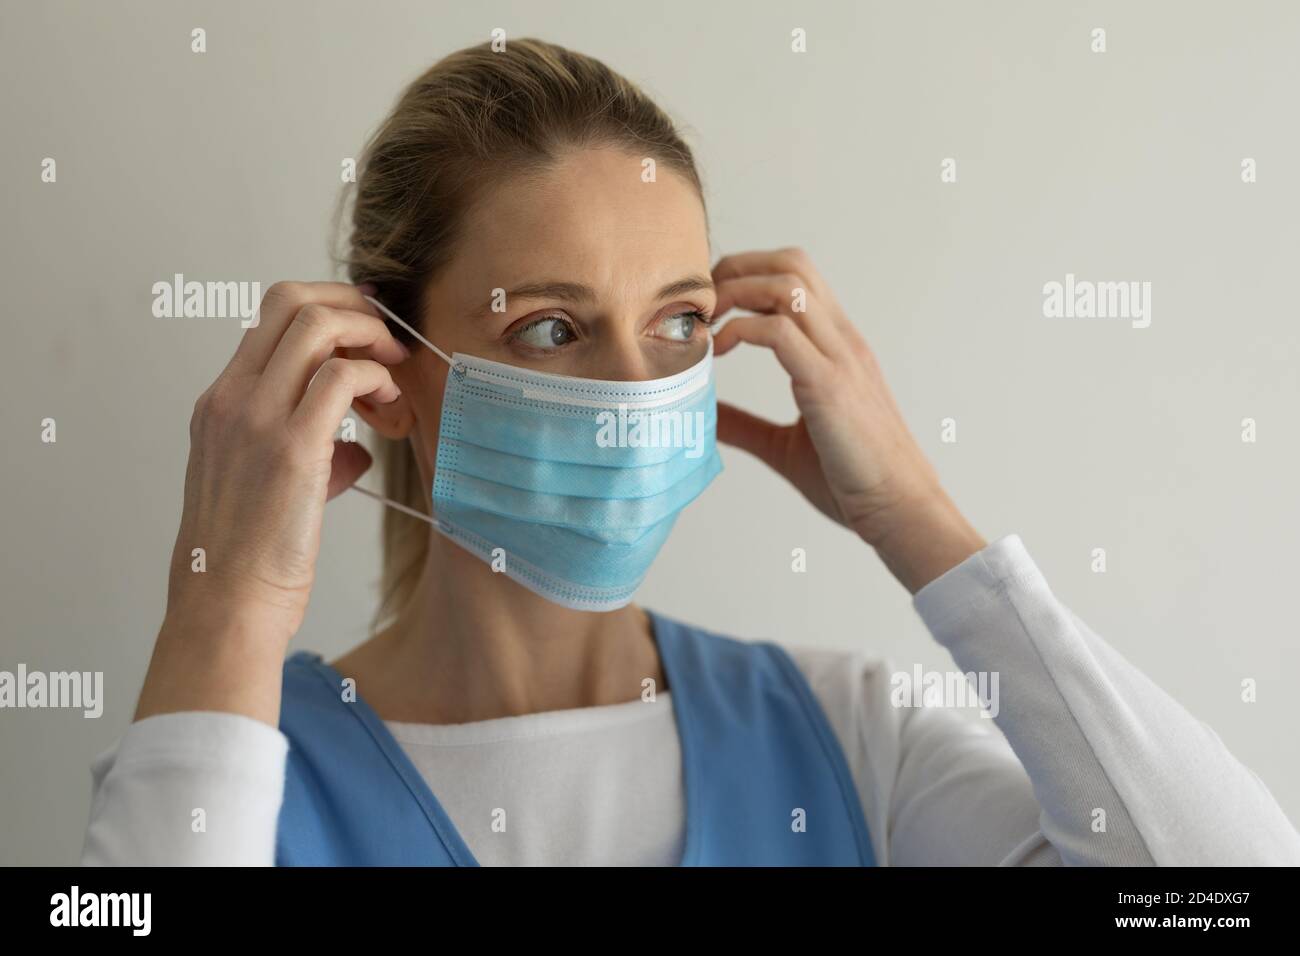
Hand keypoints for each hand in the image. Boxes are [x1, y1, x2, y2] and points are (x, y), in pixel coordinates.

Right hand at [136, 281, 407, 721]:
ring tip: (394, 377)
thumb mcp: (268, 488)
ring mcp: (257, 417)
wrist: (226, 604)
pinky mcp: (291, 446)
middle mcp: (232, 398)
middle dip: (354, 306)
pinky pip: (342, 375)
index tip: (369, 330)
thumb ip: (310, 454)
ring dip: (370, 338)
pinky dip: (377, 380)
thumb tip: (356, 449)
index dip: (330, 310)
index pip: (271, 316)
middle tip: (389, 341)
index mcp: (221, 402)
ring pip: (318, 325)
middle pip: (291, 300)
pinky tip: (392, 411)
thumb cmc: (251, 557)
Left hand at [710, 248, 985, 592]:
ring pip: (787, 285)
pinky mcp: (830, 385)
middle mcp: (841, 341)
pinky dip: (740, 330)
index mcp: (837, 348)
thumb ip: (744, 425)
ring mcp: (840, 358)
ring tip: (707, 326)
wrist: (900, 508)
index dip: (746, 276)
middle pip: (790, 264)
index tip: (708, 309)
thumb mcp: (784, 445)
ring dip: (736, 292)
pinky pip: (779, 331)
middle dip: (736, 269)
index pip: (795, 277)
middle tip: (701, 308)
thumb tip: (702, 415)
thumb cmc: (852, 480)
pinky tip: (720, 353)